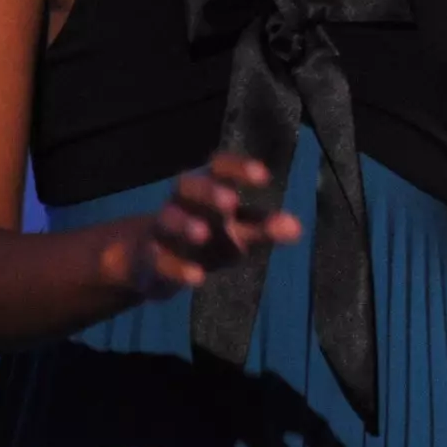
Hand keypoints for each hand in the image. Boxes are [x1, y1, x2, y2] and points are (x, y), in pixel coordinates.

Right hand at [113, 154, 299, 297]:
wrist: (148, 260)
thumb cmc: (206, 236)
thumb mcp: (238, 232)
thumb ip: (264, 229)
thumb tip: (297, 228)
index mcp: (206, 189)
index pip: (219, 168)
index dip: (238, 168)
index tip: (263, 176)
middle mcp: (182, 203)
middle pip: (188, 187)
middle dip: (208, 192)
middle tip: (230, 201)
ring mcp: (161, 230)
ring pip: (168, 220)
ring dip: (184, 225)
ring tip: (203, 233)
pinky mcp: (149, 259)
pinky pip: (159, 260)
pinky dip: (177, 268)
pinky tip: (197, 278)